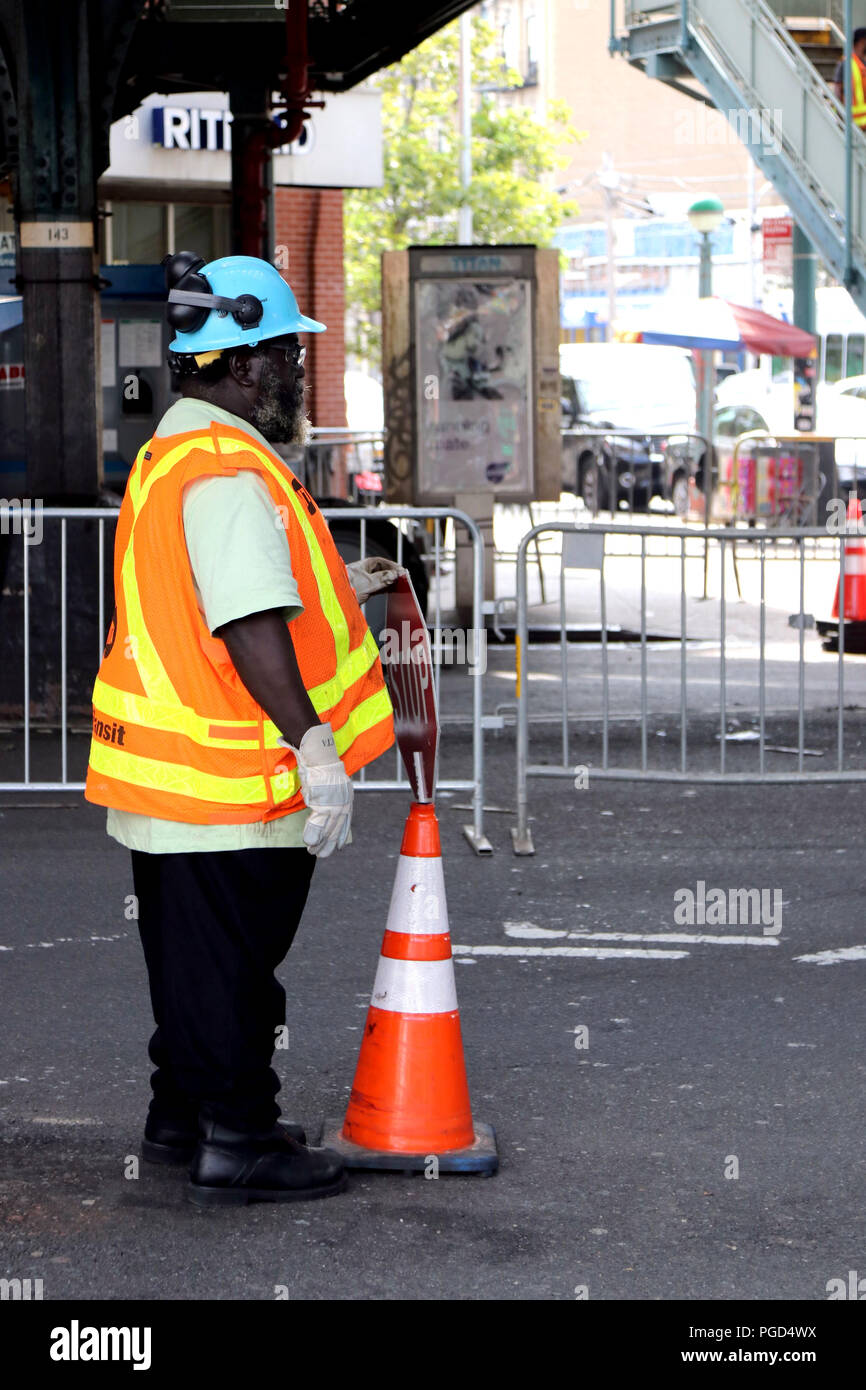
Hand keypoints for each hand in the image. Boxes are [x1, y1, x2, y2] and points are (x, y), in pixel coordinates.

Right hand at [277, 722, 352, 857]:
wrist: (318, 756)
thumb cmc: (319, 767)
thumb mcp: (325, 785)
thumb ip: (322, 796)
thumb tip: (318, 801)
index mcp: (346, 798)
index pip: (345, 821)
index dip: (341, 835)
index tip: (339, 846)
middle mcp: (344, 803)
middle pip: (336, 829)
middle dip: (329, 844)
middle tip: (322, 855)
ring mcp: (335, 804)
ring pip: (328, 829)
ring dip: (319, 842)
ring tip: (313, 851)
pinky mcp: (324, 804)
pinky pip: (319, 823)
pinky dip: (313, 834)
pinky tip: (309, 842)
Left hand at [345, 556, 406, 603]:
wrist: (335, 603)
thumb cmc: (342, 590)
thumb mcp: (366, 584)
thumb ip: (381, 579)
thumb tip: (393, 575)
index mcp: (360, 566)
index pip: (379, 562)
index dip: (391, 565)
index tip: (400, 571)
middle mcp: (360, 573)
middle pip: (380, 571)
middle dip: (391, 574)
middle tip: (401, 578)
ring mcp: (361, 583)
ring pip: (378, 580)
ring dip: (389, 582)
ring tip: (399, 584)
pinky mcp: (361, 593)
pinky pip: (376, 588)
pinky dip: (384, 589)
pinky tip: (391, 590)